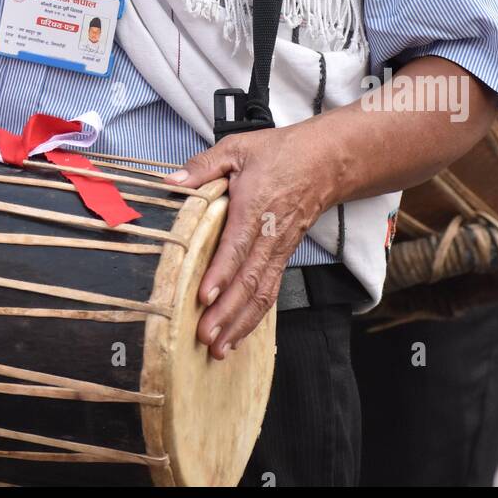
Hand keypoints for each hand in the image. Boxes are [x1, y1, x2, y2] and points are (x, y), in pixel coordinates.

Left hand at [166, 124, 330, 357]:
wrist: (325, 162)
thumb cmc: (278, 153)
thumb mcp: (237, 149)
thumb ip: (203, 167)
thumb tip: (172, 183)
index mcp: (254, 206)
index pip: (237, 245)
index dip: (221, 273)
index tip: (204, 296)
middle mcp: (269, 234)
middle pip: (249, 280)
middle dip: (227, 312)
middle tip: (204, 337)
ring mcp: (279, 249)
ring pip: (262, 293)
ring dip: (240, 323)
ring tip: (218, 348)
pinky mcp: (283, 257)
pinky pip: (269, 292)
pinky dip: (253, 317)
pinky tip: (236, 335)